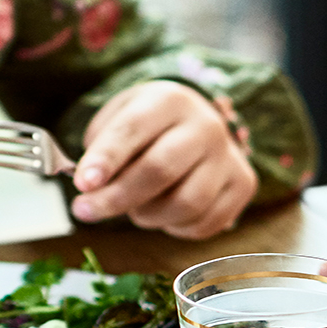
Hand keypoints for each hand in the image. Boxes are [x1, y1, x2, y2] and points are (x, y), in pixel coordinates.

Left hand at [70, 80, 257, 239]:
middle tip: (85, 211)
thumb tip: (92, 188)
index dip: (106, 159)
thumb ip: (101, 149)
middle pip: (160, 170)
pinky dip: (176, 227)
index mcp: (170, 100)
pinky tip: (165, 213)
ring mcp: (229, 156)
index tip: (82, 184)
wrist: (197, 123)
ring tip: (134, 208)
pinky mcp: (243, 184)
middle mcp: (207, 126)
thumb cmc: (148, 126)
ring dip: (148, 216)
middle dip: (117, 197)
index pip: (133, 130)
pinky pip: (205, 222)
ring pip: (186, 203)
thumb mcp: (117, 119)